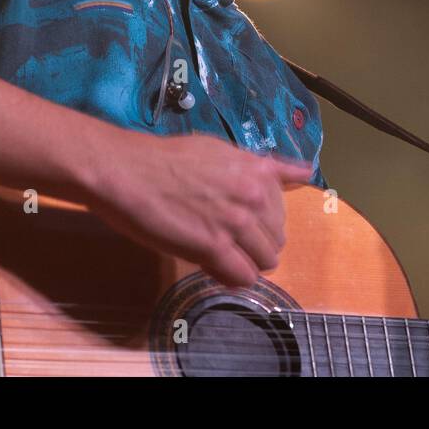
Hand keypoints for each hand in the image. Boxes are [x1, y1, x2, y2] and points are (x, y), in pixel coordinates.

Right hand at [84, 132, 313, 288]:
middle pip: (276, 239)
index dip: (262, 221)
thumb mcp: (222, 151)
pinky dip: (233, 278)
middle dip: (257, 244)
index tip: (243, 223)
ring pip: (264, 261)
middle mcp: (254, 196)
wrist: (126, 171)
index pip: (282, 211)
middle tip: (229, 242)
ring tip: (222, 256)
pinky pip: (242, 277)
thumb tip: (301, 172)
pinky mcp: (213, 248)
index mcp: (258, 171)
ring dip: (246, 262)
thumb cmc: (166, 159)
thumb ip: (261, 167)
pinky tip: (216, 269)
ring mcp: (236, 223)